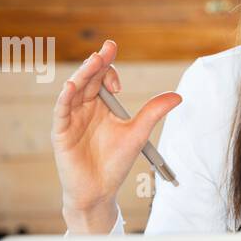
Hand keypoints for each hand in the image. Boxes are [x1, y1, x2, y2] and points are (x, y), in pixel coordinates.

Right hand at [52, 40, 181, 230]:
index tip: (122, 78)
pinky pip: (61, 111)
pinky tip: (72, 86)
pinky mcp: (61, 132)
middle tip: (108, 49)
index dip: (110, 71)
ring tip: (95, 60)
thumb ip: (153, 112)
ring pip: (74, 89)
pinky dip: (65, 97)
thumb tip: (178, 96)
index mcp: (101, 105)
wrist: (99, 190)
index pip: (103, 78)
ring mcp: (71, 118)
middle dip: (98, 63)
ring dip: (83, 74)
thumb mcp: (138, 133)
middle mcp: (84, 107)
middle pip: (89, 78)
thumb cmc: (116, 162)